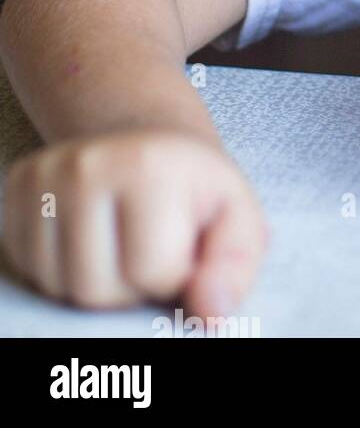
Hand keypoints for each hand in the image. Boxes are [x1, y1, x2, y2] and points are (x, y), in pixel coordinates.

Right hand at [1, 127, 267, 317]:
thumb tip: (211, 316)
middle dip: (132, 285)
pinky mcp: (16, 192)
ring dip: (97, 284)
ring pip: (58, 289)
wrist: (150, 145)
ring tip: (123, 243)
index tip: (184, 242)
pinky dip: (64, 273)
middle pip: (96, 289)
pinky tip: (92, 240)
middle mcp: (87, 164)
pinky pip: (31, 274)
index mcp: (149, 163)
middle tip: (151, 244)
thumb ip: (233, 268)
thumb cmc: (196, 192)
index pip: (151, 269)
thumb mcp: (236, 218)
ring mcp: (43, 178)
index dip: (174, 274)